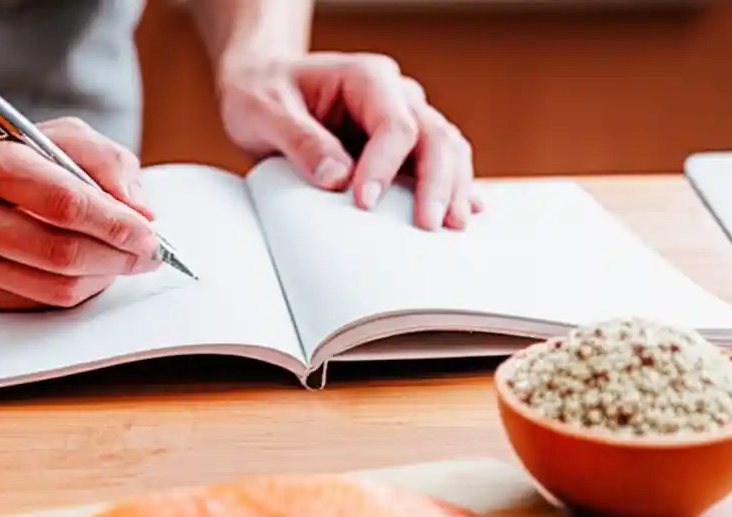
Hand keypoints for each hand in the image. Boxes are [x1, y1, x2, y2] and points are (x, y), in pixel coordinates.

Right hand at [0, 118, 159, 309]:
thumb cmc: (11, 156)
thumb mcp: (60, 136)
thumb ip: (107, 163)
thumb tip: (140, 211)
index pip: (64, 204)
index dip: (114, 223)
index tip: (148, 232)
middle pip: (63, 253)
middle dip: (118, 256)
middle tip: (149, 252)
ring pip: (58, 287)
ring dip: (104, 276)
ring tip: (123, 258)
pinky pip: (46, 302)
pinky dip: (80, 288)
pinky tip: (90, 268)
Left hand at [218, 53, 481, 230]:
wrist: (262, 86)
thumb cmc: (262, 93)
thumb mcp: (264, 112)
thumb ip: (299, 140)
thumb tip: (337, 178)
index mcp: (365, 78)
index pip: (393, 123)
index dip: (385, 165)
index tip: (364, 202)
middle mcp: (394, 94)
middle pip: (434, 135)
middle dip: (437, 182)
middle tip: (429, 223)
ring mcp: (404, 117)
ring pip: (446, 147)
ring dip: (454, 186)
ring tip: (453, 224)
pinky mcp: (401, 145)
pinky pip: (438, 161)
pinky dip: (454, 185)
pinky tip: (469, 210)